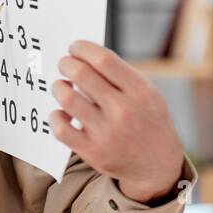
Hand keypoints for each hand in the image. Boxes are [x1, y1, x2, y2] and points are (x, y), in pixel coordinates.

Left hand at [50, 41, 184, 203]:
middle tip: (64, 64)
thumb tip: (83, 56)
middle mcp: (123, 110)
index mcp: (140, 91)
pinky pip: (60, 128)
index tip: (74, 47)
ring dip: (58, 87)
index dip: (82, 48)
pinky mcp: (92, 151)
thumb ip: (120, 76)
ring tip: (60, 86)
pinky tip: (61, 113)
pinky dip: (55, 116)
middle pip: (81, 74)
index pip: (103, 59)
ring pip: (66, 98)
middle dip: (66, 63)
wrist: (156, 164)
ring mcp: (106, 132)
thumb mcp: (147, 94)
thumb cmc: (147, 121)